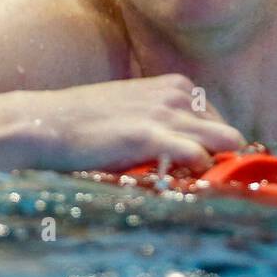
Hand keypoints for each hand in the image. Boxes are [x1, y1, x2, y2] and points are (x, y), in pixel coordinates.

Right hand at [21, 74, 245, 171]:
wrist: (47, 123)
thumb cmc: (88, 121)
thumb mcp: (136, 108)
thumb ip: (166, 121)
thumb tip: (190, 149)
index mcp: (178, 86)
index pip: (220, 122)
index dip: (215, 150)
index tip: (206, 172)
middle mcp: (179, 94)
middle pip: (229, 134)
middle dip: (224, 160)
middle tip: (207, 186)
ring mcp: (167, 113)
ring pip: (225, 143)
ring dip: (217, 168)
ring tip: (198, 190)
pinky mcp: (151, 136)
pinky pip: (199, 156)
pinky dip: (199, 174)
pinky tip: (181, 185)